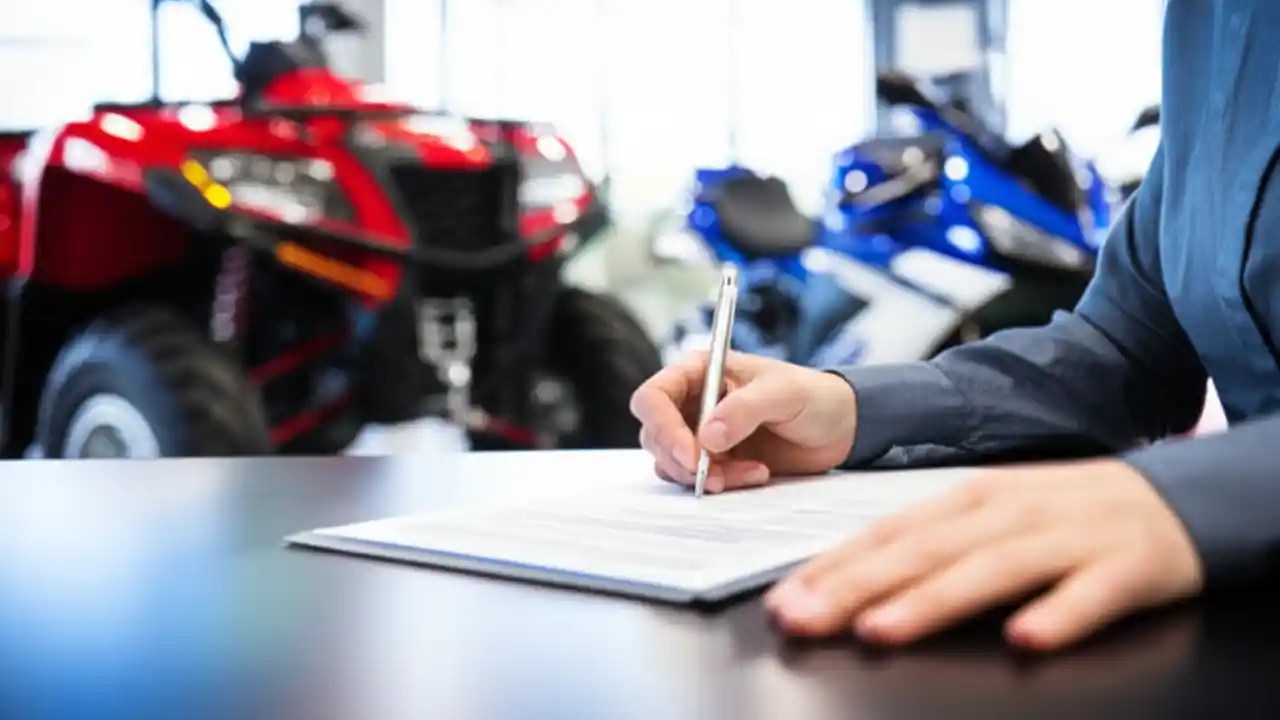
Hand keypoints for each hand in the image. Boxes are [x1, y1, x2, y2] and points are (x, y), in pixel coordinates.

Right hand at [629, 351, 856, 492]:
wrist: (839, 427)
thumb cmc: (813, 395)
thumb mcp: (784, 393)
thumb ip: (744, 409)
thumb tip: (707, 436)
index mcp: (700, 371)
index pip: (654, 397)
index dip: (663, 427)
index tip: (691, 454)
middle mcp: (692, 401)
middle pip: (655, 434)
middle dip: (680, 460)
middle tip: (713, 476)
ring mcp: (701, 434)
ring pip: (673, 462)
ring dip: (703, 475)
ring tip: (748, 473)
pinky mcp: (716, 461)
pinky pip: (699, 479)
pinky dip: (723, 483)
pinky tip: (757, 473)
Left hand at [765, 460, 1203, 651]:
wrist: (1174, 498)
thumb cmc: (1063, 513)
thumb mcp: (990, 516)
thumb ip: (929, 545)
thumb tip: (853, 583)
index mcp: (969, 500)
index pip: (887, 534)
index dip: (833, 568)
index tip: (785, 600)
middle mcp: (1009, 514)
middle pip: (923, 552)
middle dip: (856, 587)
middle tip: (805, 619)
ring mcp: (1067, 538)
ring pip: (991, 571)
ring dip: (933, 601)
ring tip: (882, 629)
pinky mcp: (1126, 567)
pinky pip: (1089, 596)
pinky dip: (1058, 614)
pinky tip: (1026, 639)